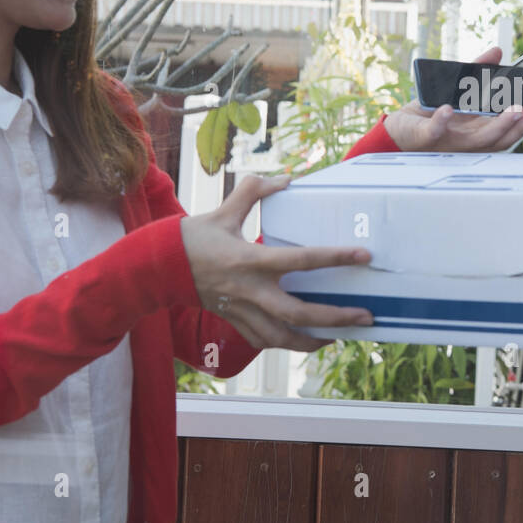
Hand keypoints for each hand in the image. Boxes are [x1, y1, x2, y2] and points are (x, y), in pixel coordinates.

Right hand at [179, 173, 373, 351]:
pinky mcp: (234, 321)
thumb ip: (256, 190)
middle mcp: (249, 290)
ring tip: (339, 337)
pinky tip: (306, 341)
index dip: (334, 257)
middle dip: (335, 317)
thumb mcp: (224, 209)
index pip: (301, 260)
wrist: (156, 268)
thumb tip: (287, 178)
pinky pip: (264, 340)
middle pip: (298, 313)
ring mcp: (241, 310)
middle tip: (366, 316)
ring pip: (282, 337)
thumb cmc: (192, 236)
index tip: (363, 255)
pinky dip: (287, 344)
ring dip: (313, 341)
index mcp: (250, 259)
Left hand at [384, 47, 522, 151]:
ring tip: (511, 110)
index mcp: (476, 129)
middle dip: (518, 125)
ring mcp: (447, 140)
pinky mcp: (425, 137)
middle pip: (498, 137)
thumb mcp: (458, 89)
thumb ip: (478, 71)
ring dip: (496, 125)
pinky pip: (434, 131)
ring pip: (476, 138)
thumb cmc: (429, 114)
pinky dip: (441, 122)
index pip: (506, 130)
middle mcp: (466, 139)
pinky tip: (447, 110)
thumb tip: (497, 53)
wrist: (399, 128)